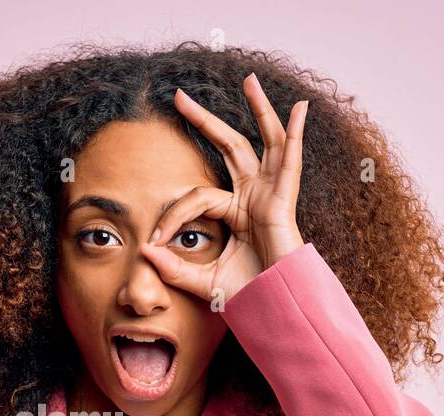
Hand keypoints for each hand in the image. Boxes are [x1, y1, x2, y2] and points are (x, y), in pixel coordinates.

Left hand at [139, 73, 307, 303]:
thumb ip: (173, 268)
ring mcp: (271, 195)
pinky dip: (295, 133)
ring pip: (263, 142)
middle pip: (229, 147)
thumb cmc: (248, 296)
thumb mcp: (202, 281)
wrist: (274, 309)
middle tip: (179, 97)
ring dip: (258, 109)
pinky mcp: (284, 200)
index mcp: (236, 212)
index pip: (196, 198)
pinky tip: (300, 108)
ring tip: (249, 79)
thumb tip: (143, 250)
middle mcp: (254, 196)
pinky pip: (291, 160)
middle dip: (205, 121)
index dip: (172, 216)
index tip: (154, 240)